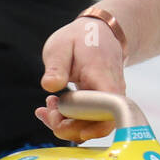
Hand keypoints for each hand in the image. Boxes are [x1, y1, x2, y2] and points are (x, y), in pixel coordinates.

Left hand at [35, 16, 126, 142]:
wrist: (99, 32)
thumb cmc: (80, 39)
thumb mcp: (60, 47)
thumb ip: (56, 67)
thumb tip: (50, 85)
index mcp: (102, 76)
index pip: (108, 109)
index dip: (93, 126)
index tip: (66, 125)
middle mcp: (112, 91)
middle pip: (98, 123)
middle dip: (69, 126)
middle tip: (48, 110)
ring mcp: (108, 99)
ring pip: (92, 124)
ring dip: (67, 123)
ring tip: (47, 107)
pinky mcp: (101, 104)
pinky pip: (88, 119)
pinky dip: (69, 119)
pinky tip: (52, 110)